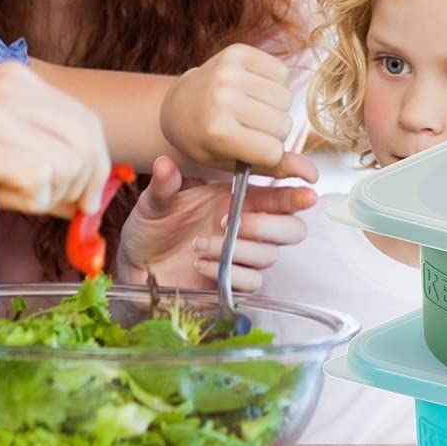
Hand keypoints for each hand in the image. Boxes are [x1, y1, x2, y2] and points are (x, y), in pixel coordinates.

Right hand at [0, 61, 111, 216]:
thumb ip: (25, 145)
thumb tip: (76, 191)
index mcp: (16, 78)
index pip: (86, 123)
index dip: (95, 168)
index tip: (83, 202)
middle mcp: (14, 87)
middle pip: (89, 143)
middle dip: (85, 188)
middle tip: (59, 214)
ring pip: (69, 164)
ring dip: (49, 196)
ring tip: (6, 195)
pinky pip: (38, 179)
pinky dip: (28, 201)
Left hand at [118, 156, 313, 292]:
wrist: (137, 264)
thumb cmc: (152, 227)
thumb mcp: (154, 201)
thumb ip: (164, 184)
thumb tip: (164, 163)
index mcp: (238, 199)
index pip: (279, 195)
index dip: (297, 193)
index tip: (309, 190)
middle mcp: (248, 226)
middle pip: (292, 229)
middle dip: (269, 226)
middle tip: (234, 222)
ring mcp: (243, 256)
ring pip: (270, 256)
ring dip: (238, 249)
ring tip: (200, 244)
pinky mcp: (234, 282)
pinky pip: (252, 281)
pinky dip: (229, 272)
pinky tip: (201, 264)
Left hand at [160, 45, 316, 181]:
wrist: (178, 105)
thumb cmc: (206, 140)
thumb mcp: (233, 163)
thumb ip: (275, 168)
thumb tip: (314, 175)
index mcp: (218, 132)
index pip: (273, 151)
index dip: (268, 154)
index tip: (250, 149)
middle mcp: (222, 98)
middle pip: (283, 124)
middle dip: (273, 132)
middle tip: (249, 129)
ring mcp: (229, 71)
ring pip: (285, 97)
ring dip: (275, 107)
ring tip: (252, 109)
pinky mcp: (237, 52)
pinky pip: (281, 72)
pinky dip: (274, 84)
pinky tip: (254, 90)